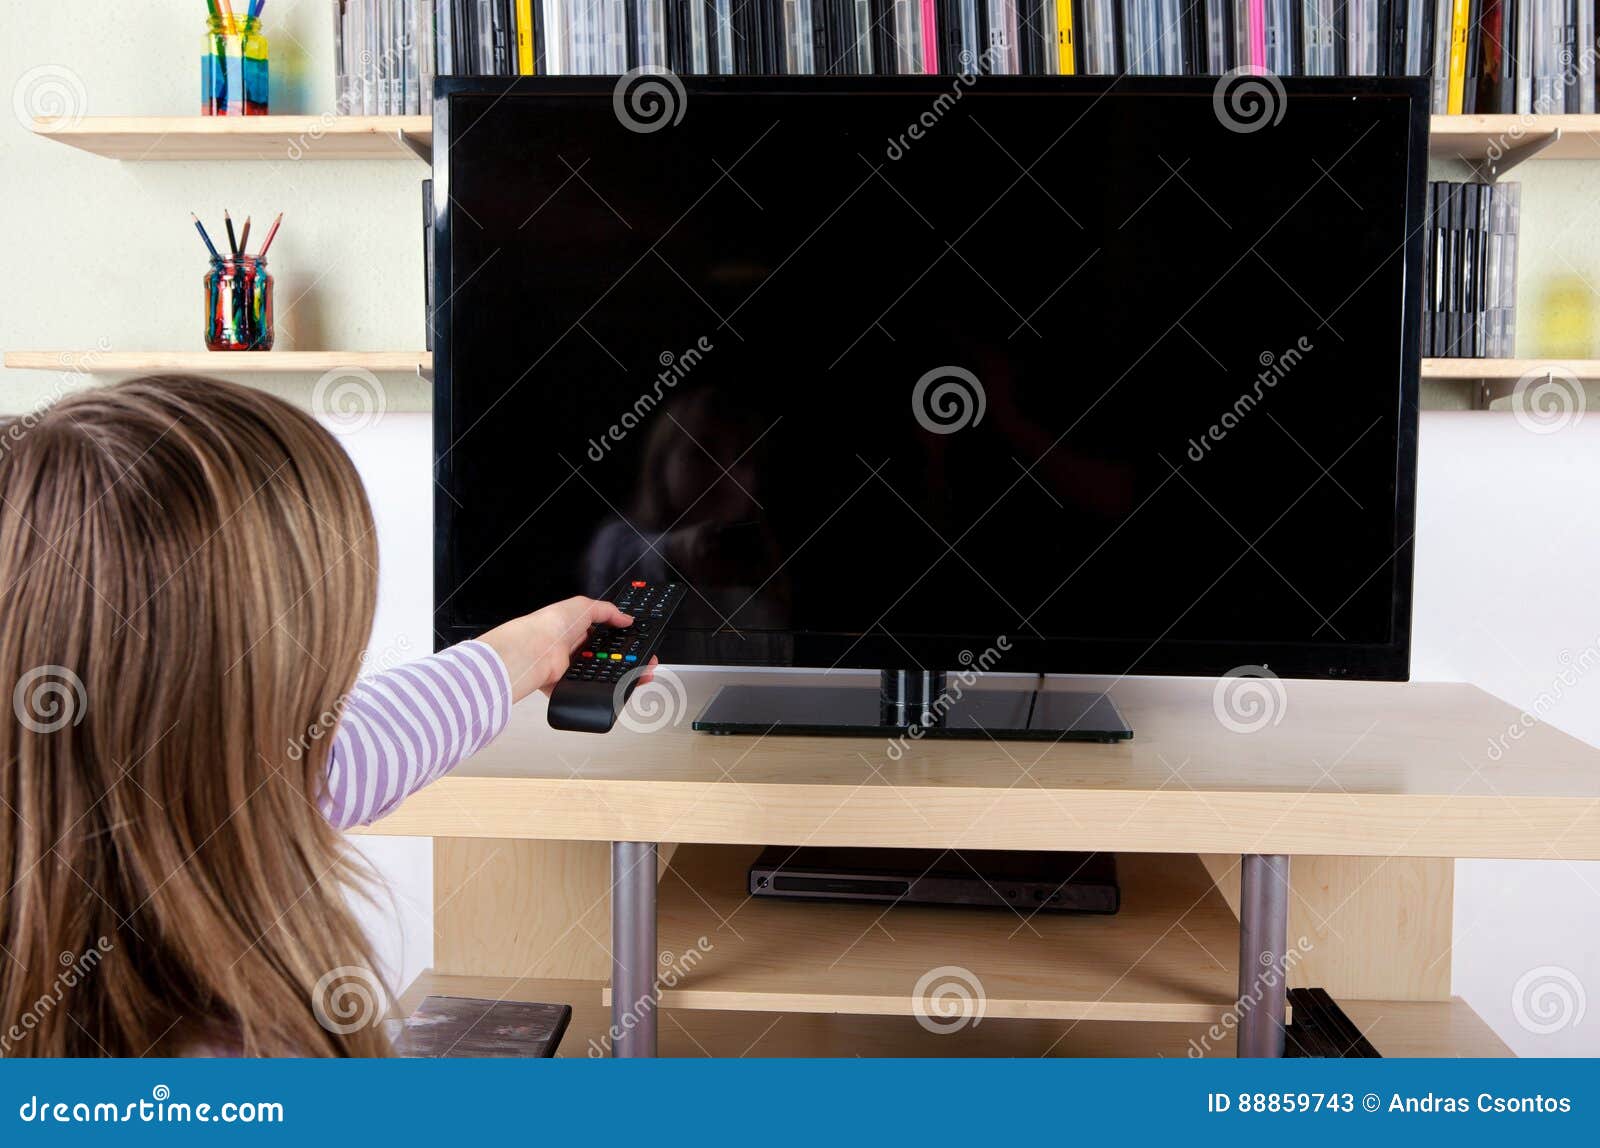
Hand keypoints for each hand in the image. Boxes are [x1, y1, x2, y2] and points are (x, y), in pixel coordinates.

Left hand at [477, 596, 656, 701]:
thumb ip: (607, 611)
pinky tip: (618, 686)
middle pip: (607, 656)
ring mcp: (570, 668)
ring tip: (640, 673)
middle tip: (645, 661)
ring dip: (622, 676)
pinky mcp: (566, 686)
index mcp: (575, 628)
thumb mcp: (583, 606)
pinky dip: (604, 690)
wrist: (532, 651)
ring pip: (602, 675)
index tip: (637, 641)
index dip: (622, 637)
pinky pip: (589, 691)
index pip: (604, 633)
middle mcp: (573, 648)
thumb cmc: (549, 625)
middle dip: (627, 659)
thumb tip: (626, 617)